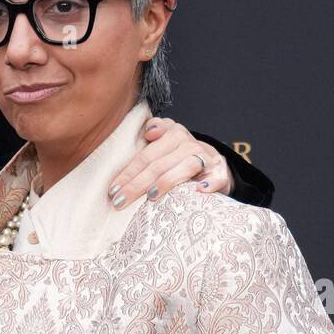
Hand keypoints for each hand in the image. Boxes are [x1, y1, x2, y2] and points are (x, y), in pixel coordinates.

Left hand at [107, 117, 230, 208]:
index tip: (113, 189)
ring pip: (184, 168)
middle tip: (120, 202)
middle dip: (137, 184)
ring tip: (150, 196)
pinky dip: (209, 184)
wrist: (215, 166)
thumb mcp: (165, 144)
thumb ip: (153, 134)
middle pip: (159, 164)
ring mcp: (206, 159)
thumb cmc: (181, 158)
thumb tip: (148, 131)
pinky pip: (216, 179)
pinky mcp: (220, 174)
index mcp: (173, 134)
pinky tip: (199, 191)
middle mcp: (189, 144)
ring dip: (167, 182)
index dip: (128, 172)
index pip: (146, 155)